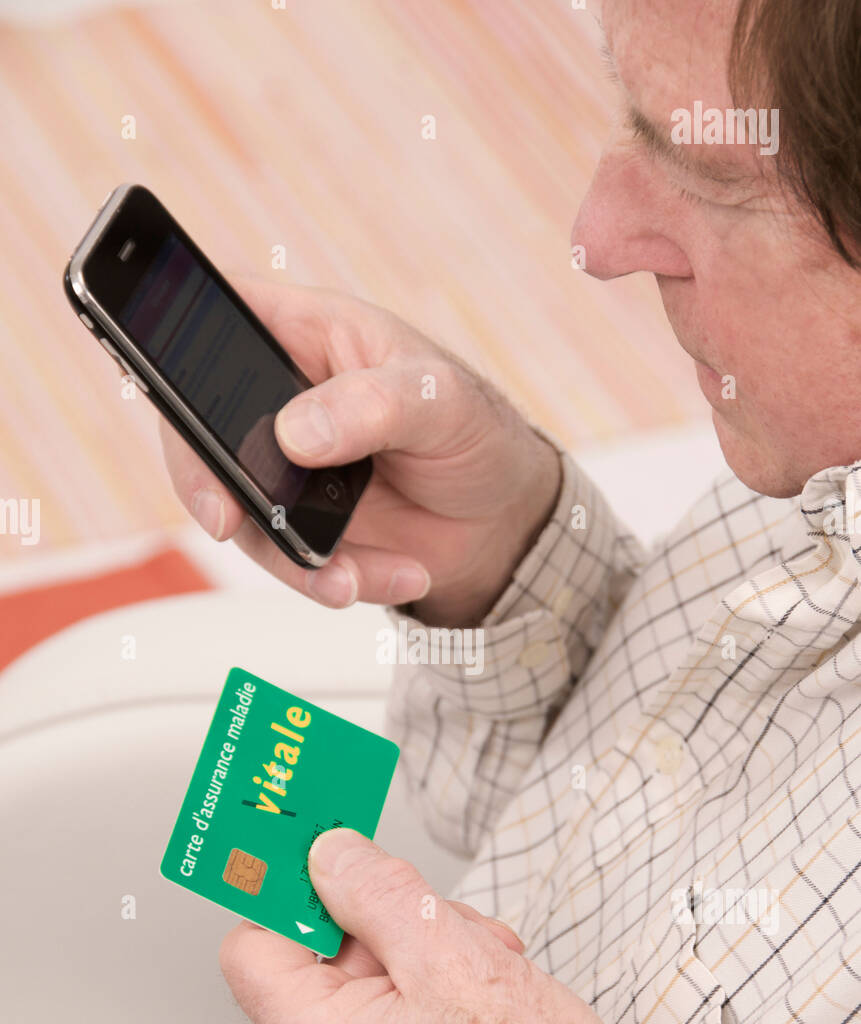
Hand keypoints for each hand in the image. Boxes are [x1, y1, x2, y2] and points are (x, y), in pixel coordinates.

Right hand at [160, 279, 561, 625]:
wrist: (505, 521)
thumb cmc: (475, 431)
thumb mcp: (440, 399)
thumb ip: (374, 404)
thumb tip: (297, 432)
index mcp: (302, 333)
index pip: (212, 315)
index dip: (174, 346)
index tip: (182, 402)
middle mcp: (277, 400)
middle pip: (197, 428)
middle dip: (208, 483)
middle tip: (228, 520)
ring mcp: (282, 469)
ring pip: (238, 513)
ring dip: (290, 556)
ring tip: (352, 575)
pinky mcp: (299, 528)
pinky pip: (286, 560)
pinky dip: (336, 578)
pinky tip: (401, 572)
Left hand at [220, 828, 699, 1023]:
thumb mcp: (454, 956)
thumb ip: (375, 892)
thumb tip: (325, 855)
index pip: (255, 943)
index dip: (294, 892)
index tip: (338, 857)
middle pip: (327, 957)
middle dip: (394, 923)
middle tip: (460, 929)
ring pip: (375, 985)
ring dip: (433, 956)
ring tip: (497, 975)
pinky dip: (445, 998)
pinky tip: (499, 1006)